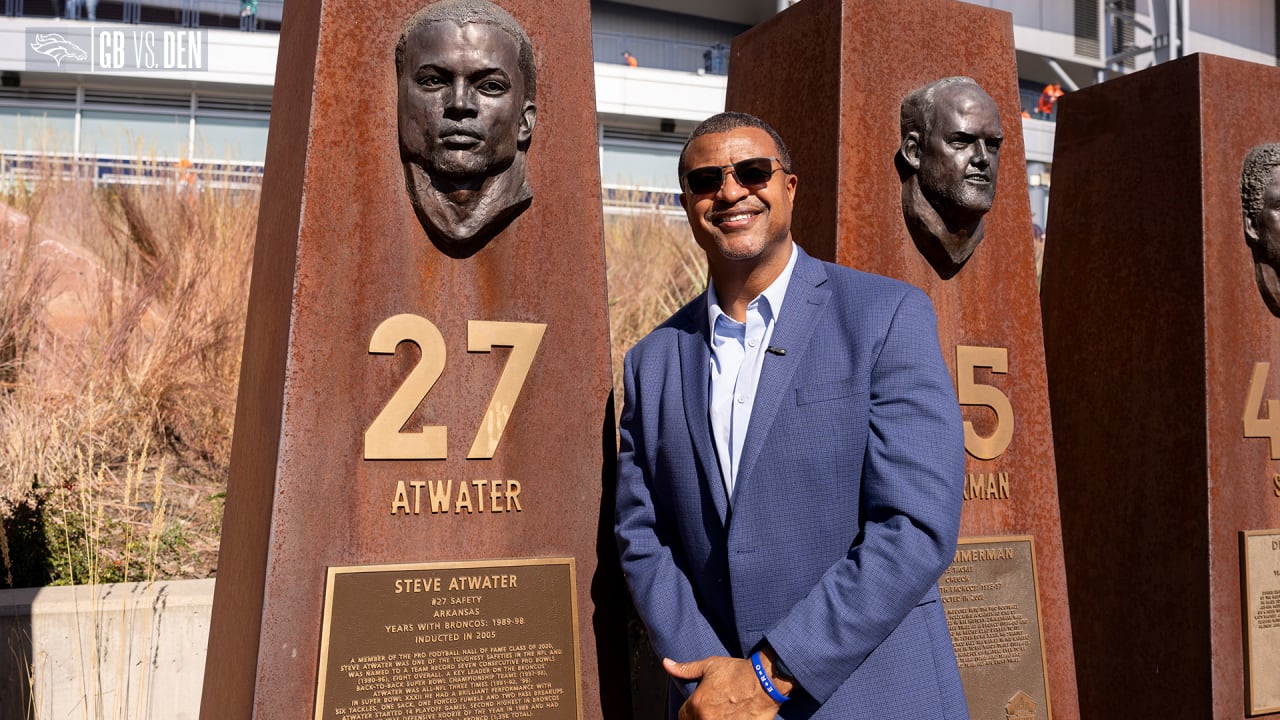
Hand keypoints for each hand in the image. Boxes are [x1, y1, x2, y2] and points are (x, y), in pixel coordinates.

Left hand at [663, 656, 783, 719]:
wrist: (765, 680)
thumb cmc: (739, 672)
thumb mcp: (709, 665)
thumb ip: (686, 669)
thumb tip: (667, 664)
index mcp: (697, 705)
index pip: (683, 717)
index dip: (690, 712)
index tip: (700, 707)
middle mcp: (707, 719)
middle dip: (701, 717)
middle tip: (714, 709)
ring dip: (713, 719)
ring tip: (724, 713)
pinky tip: (733, 717)